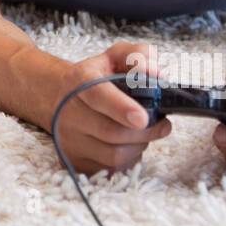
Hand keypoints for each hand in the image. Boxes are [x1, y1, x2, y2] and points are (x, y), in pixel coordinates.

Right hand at [51, 40, 173, 175]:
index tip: (142, 118)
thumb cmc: (101, 77)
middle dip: (145, 132)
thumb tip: (156, 73)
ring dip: (138, 146)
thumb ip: (140, 55)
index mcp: (77, 79)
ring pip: (113, 155)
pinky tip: (127, 145)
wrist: (70, 98)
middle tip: (160, 124)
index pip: (97, 95)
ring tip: (141, 132)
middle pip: (111, 131)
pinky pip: (110, 169)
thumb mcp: (119, 56)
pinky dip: (127, 159)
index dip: (120, 107)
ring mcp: (66, 138)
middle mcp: (65, 109)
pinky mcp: (72, 160)